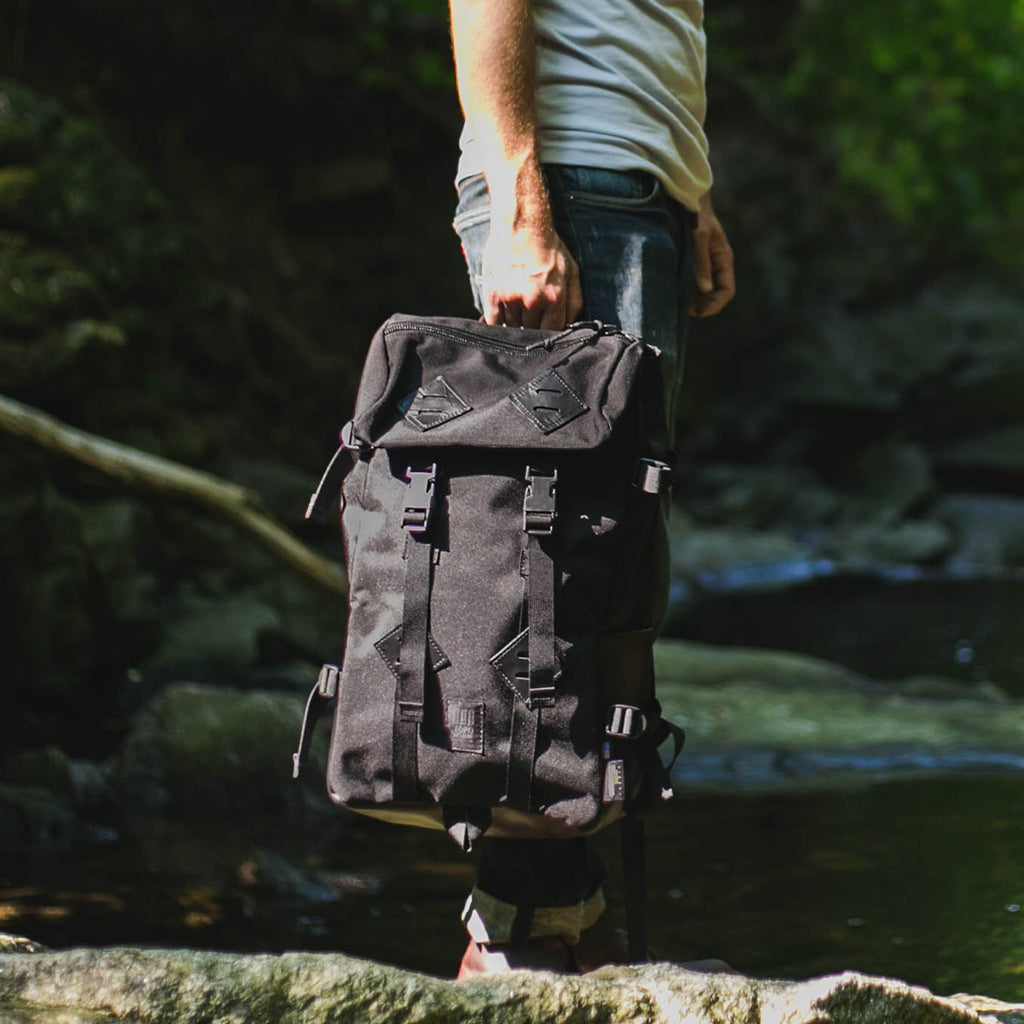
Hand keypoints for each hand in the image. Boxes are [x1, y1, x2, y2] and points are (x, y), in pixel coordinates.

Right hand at [480, 223, 583, 329]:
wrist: (522, 225)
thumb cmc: (549, 248)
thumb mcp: (572, 271)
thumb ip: (574, 301)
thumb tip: (572, 325)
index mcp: (555, 297)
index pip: (553, 331)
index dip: (550, 332)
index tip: (546, 328)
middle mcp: (533, 301)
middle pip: (532, 330)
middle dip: (533, 325)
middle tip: (531, 313)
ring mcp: (512, 298)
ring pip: (513, 326)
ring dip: (515, 321)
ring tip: (517, 304)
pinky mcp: (493, 295)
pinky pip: (494, 322)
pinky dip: (497, 322)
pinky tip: (502, 311)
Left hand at [690, 193, 734, 317]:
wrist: (684, 197)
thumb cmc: (695, 214)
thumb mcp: (699, 237)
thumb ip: (701, 263)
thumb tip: (704, 290)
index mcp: (723, 258)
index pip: (727, 290)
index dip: (715, 305)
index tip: (699, 313)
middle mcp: (715, 263)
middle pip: (714, 294)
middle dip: (702, 305)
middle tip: (684, 311)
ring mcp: (703, 263)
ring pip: (702, 291)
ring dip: (692, 300)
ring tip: (678, 305)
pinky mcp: (690, 261)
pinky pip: (691, 282)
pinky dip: (685, 290)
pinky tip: (673, 293)